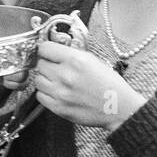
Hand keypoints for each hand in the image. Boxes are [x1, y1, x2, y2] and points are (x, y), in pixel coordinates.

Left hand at [25, 40, 145, 129]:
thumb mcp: (93, 60)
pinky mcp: (58, 108)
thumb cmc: (110, 84)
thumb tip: (54, 51)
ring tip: (57, 81)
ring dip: (45, 79)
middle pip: (40, 64)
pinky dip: (45, 93)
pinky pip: (40, 96)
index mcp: (75, 60)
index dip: (46, 50)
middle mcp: (65, 75)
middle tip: (56, 68)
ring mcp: (60, 93)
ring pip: (37, 80)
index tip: (48, 52)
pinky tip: (57, 92)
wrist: (119, 108)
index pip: (45, 48)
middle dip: (47, 64)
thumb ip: (71, 54)